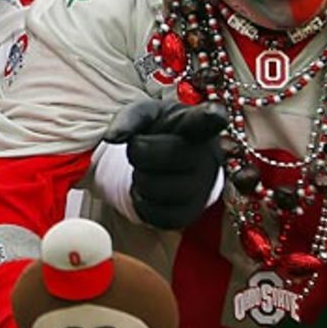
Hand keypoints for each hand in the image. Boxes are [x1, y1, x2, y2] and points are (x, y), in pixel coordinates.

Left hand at [105, 99, 227, 228]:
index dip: (210, 117)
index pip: (207, 120)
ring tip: (150, 169)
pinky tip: (151, 190)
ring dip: (140, 179)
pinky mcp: (191, 213)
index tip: (214, 114)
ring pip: (153, 188)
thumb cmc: (158, 131)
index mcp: (197, 123)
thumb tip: (112, 138)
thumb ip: (128, 119)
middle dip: (140, 153)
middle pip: (164, 155)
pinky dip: (141, 203)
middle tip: (144, 150)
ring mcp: (203, 187)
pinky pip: (153, 214)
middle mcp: (208, 155)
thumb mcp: (144, 115)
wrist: (167, 158)